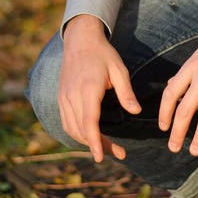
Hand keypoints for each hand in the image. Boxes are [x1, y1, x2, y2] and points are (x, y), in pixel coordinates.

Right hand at [59, 13, 140, 162]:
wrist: (80, 40)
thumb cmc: (103, 54)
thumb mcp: (119, 69)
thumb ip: (126, 92)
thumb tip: (135, 111)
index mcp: (88, 89)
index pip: (89, 122)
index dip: (94, 142)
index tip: (100, 157)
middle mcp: (73, 96)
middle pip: (82, 130)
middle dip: (98, 145)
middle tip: (118, 153)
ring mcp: (64, 97)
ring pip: (72, 129)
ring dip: (88, 141)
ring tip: (106, 147)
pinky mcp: (61, 98)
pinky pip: (66, 122)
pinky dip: (78, 133)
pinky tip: (91, 136)